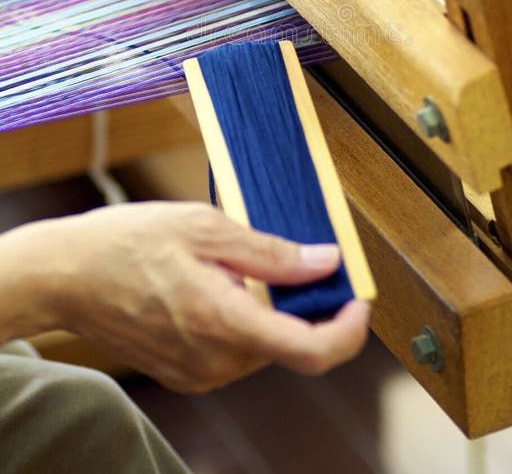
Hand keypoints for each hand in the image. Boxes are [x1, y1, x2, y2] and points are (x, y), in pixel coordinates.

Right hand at [1, 202, 369, 391]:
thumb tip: (325, 262)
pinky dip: (244, 321)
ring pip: (264, 347)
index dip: (348, 330)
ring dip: (271, 311)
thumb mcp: (206, 227)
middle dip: (305, 306)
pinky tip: (219, 285)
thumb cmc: (127, 243)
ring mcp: (198, 374)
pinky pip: (235, 351)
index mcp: (225, 322)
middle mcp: (215, 362)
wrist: (66, 275)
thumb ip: (272, 253)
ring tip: (239, 265)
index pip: (312, 352)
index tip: (357, 300)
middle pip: (290, 345)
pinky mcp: (185, 374)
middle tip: (296, 258)